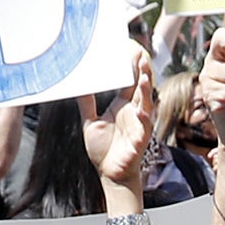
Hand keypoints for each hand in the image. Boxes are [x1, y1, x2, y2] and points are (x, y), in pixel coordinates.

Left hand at [88, 48, 155, 200]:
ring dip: (146, 89)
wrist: (110, 173)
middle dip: (143, 71)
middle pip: (141, 87)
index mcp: (122, 105)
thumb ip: (86, 103)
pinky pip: (145, 125)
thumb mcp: (90, 122)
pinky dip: (144, 117)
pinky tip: (141, 110)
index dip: (131, 67)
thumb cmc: (103, 149)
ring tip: (144, 75)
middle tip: (141, 55)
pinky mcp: (141, 138)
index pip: (129, 82)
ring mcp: (139, 123)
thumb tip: (78, 86)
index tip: (131, 51)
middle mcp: (133, 111)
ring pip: (146, 102)